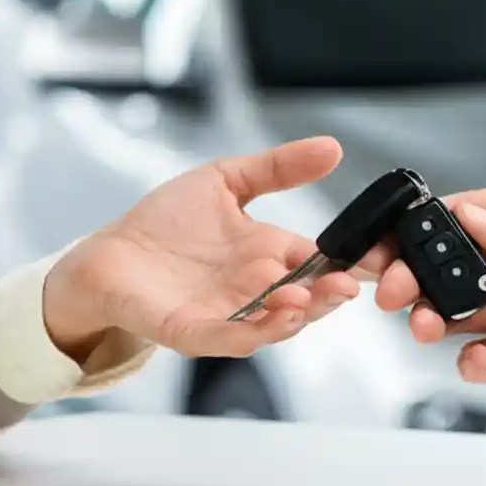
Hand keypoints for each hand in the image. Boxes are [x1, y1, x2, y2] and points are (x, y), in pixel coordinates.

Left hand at [42, 136, 361, 359]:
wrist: (107, 254)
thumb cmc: (163, 223)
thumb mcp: (226, 180)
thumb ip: (278, 167)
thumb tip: (331, 147)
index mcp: (269, 254)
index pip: (319, 261)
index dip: (349, 262)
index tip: (378, 257)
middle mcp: (255, 289)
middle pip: (307, 298)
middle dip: (330, 295)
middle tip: (348, 284)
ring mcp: (228, 313)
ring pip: (275, 323)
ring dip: (297, 316)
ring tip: (308, 298)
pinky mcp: (193, 330)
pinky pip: (229, 337)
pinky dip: (254, 332)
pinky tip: (273, 318)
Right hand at [374, 186, 485, 387]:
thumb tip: (469, 212)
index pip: (454, 218)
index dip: (414, 231)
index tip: (386, 245)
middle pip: (439, 269)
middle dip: (406, 278)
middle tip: (393, 292)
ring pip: (452, 314)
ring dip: (429, 320)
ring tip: (427, 326)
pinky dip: (471, 365)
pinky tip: (476, 361)